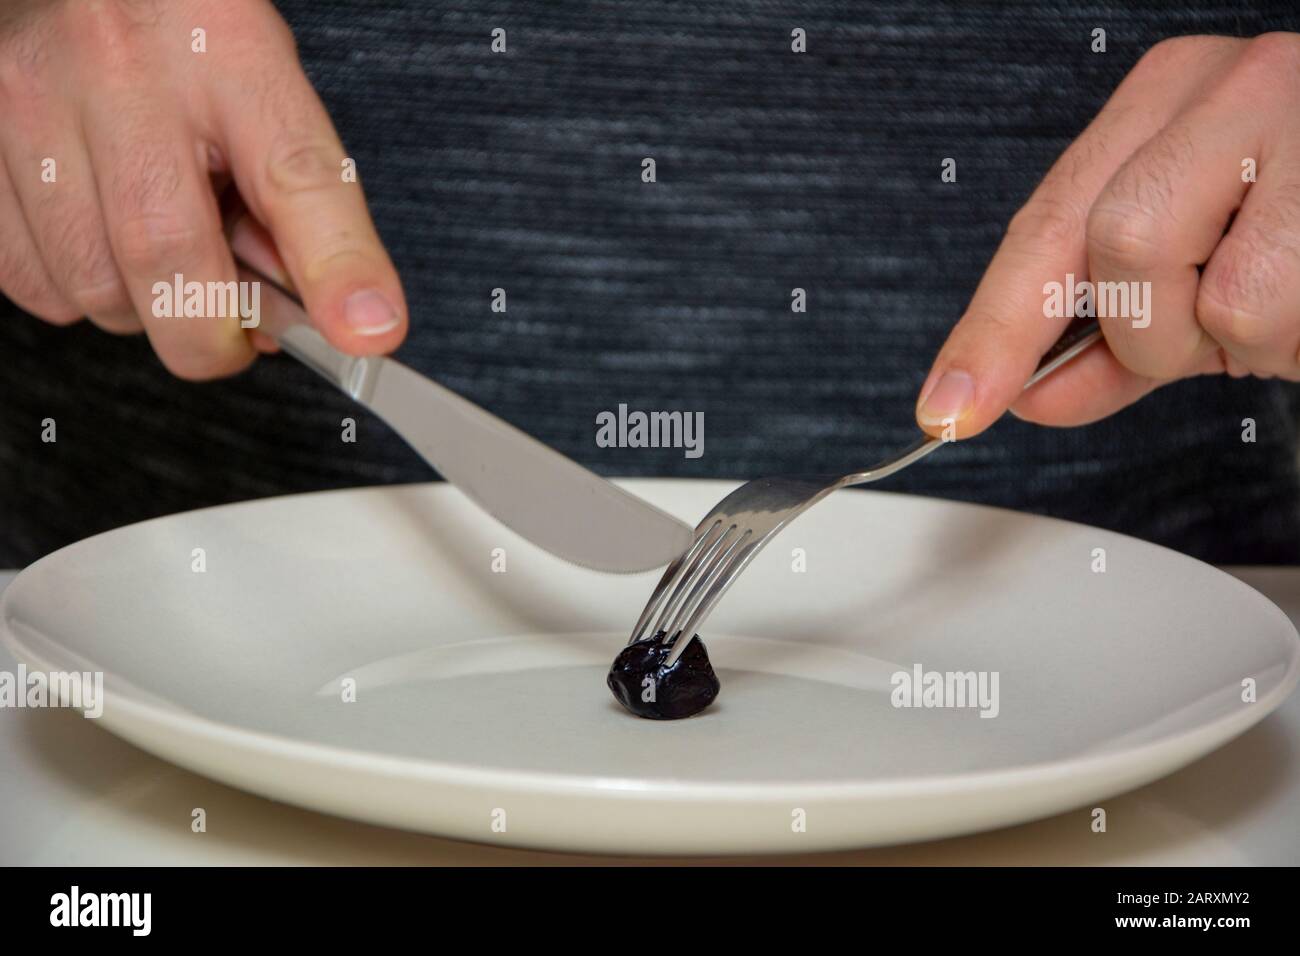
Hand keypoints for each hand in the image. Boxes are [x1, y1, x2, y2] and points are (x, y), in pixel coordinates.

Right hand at [0, 0, 406, 377]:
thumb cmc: (183, 40)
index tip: (366, 331)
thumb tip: (311, 318)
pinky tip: (102, 238)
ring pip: (94, 287)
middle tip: (238, 329)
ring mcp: (28, 102)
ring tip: (163, 248)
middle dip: (213, 333)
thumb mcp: (265, 93)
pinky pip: (31, 282)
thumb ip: (299, 204)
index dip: (336, 267)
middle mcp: (118, 70)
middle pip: (169, 260)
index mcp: (226, 50)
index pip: (297, 176)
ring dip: (144, 307)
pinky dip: (78, 289)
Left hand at [916, 34, 1299, 436]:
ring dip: (1234, 340)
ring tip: (1287, 302)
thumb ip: (1107, 340)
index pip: (1046, 224)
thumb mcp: (1200, 281)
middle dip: (1147, 332)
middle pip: (1112, 246)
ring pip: (1205, 293)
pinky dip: (1293, 341)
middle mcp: (1236, 84)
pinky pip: (1273, 311)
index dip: (991, 329)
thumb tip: (1029, 394)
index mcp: (1171, 96)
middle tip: (1202, 333)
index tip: (950, 406)